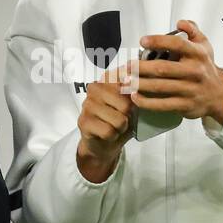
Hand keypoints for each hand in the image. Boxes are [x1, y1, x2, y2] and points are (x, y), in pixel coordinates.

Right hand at [76, 64, 134, 182]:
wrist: (102, 143)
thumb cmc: (118, 121)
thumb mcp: (131, 105)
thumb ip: (135, 95)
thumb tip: (138, 92)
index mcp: (108, 79)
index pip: (127, 81)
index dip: (135, 97)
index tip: (133, 103)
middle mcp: (95, 88)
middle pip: (126, 105)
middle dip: (128, 117)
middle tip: (121, 119)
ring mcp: (88, 104)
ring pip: (119, 120)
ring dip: (121, 128)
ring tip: (114, 126)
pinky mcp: (84, 121)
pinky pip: (108, 131)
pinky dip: (113, 136)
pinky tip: (107, 133)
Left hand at [134, 20, 222, 124]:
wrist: (219, 94)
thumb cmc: (205, 67)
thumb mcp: (204, 45)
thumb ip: (193, 30)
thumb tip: (180, 22)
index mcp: (198, 54)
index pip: (177, 44)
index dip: (159, 41)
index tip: (143, 41)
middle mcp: (194, 71)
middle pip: (163, 68)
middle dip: (141, 67)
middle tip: (127, 66)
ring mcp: (190, 90)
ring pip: (160, 87)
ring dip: (140, 84)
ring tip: (126, 80)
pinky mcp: (185, 105)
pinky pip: (162, 104)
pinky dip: (146, 102)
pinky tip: (135, 97)